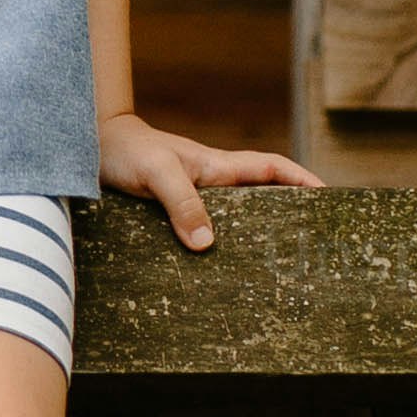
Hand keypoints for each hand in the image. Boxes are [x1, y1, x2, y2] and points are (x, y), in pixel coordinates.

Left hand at [98, 108, 320, 255]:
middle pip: (260, 196)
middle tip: (310, 244)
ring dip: (252, 234)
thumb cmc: (126, 152)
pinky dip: (216, 245)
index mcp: (217, 167)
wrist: (88, 146)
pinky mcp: (170, 211)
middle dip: (288, 213)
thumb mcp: (157, 174)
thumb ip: (183, 203)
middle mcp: (209, 182)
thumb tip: (207, 244)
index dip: (302, 180)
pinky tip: (214, 271)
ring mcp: (191, 196)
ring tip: (270, 268)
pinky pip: (202, 228)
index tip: (328, 196)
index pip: (271, 169)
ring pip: (233, 216)